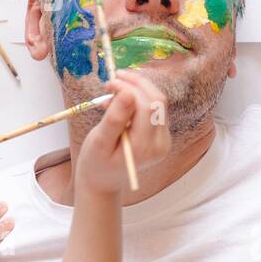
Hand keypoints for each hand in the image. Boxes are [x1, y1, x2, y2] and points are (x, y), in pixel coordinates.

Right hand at [75, 71, 170, 195]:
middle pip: (157, 101)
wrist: (104, 180)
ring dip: (136, 90)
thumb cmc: (96, 163)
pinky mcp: (161, 135)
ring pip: (158, 102)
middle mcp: (160, 143)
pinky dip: (138, 99)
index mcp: (145, 147)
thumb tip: (127, 92)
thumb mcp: (100, 141)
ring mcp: (164, 139)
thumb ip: (114, 118)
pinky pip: (154, 109)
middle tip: (111, 81)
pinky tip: (119, 102)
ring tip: (110, 93)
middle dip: (136, 84)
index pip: (146, 106)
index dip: (130, 88)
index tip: (109, 83)